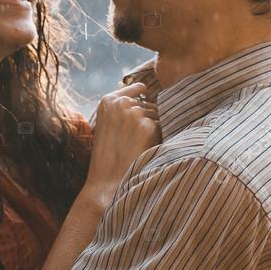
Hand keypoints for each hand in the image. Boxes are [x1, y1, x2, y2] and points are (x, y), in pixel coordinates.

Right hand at [83, 83, 159, 204]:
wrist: (108, 180)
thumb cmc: (108, 155)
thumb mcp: (107, 124)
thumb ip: (121, 106)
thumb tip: (143, 89)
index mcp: (108, 100)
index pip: (138, 88)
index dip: (144, 101)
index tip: (142, 113)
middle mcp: (122, 103)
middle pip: (150, 105)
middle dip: (148, 120)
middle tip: (133, 140)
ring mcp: (135, 113)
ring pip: (158, 116)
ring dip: (154, 129)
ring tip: (137, 146)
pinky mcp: (148, 126)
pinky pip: (164, 128)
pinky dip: (159, 139)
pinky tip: (144, 149)